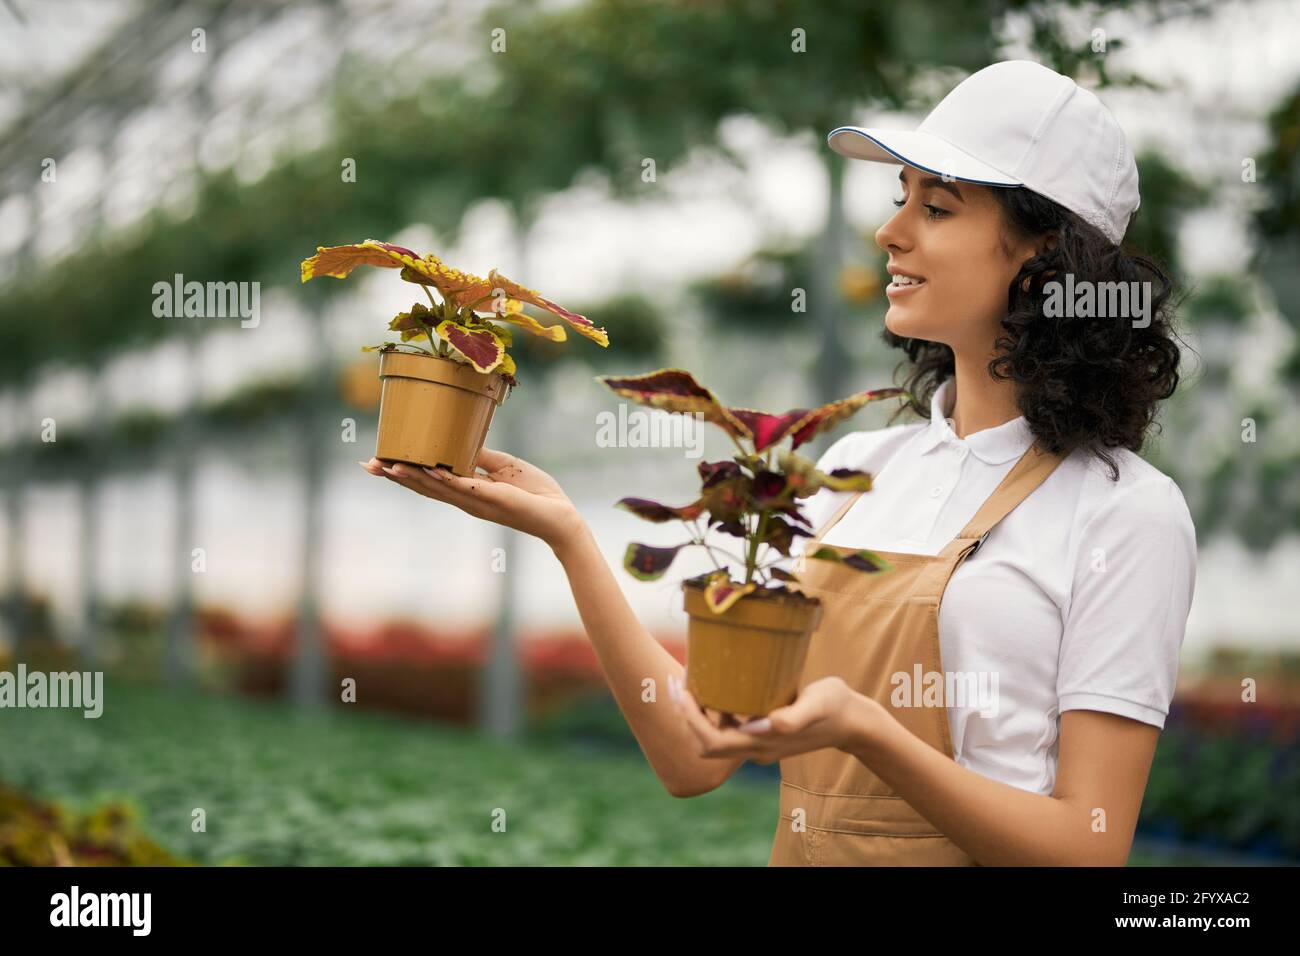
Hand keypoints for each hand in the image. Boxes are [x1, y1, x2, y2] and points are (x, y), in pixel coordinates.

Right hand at [359, 447, 581, 549]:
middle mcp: (466, 499)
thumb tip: (462, 439)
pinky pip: (466, 487)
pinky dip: (446, 479)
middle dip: (395, 477)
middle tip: (367, 465)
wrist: (560, 513)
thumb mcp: (503, 466)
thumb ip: (481, 456)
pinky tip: (429, 470)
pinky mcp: (495, 498)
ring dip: (412, 477)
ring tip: (388, 466)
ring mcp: (478, 501)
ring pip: (438, 488)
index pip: (426, 482)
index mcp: (466, 490)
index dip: (401, 473)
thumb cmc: (534, 491)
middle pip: (423, 487)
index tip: (375, 463)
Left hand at [668, 675, 881, 765]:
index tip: (681, 689)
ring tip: (688, 681)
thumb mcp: (817, 704)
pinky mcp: (764, 731)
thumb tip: (767, 724)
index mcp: (762, 744)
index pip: (711, 742)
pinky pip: (728, 728)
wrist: (854, 722)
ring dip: (696, 714)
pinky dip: (712, 711)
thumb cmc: (835, 708)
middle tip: (675, 682)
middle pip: (706, 743)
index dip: (690, 719)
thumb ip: (794, 717)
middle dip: (685, 716)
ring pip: (714, 737)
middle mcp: (755, 748)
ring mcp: (759, 742)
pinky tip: (713, 685)